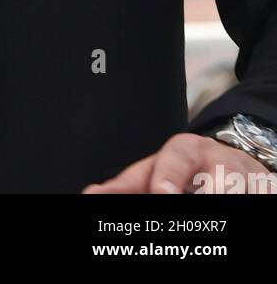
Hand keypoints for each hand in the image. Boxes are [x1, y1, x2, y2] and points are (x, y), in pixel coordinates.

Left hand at [82, 132, 276, 193]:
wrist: (230, 162)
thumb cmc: (187, 171)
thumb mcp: (156, 171)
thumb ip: (127, 185)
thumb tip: (91, 195)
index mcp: (185, 150)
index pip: (176, 159)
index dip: (169, 177)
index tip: (162, 192)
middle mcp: (216, 160)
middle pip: (215, 180)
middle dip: (204, 194)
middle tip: (183, 199)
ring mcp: (243, 175)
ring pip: (237, 191)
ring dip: (226, 198)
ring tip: (216, 201)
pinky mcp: (264, 187)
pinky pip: (260, 194)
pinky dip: (251, 200)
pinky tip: (245, 201)